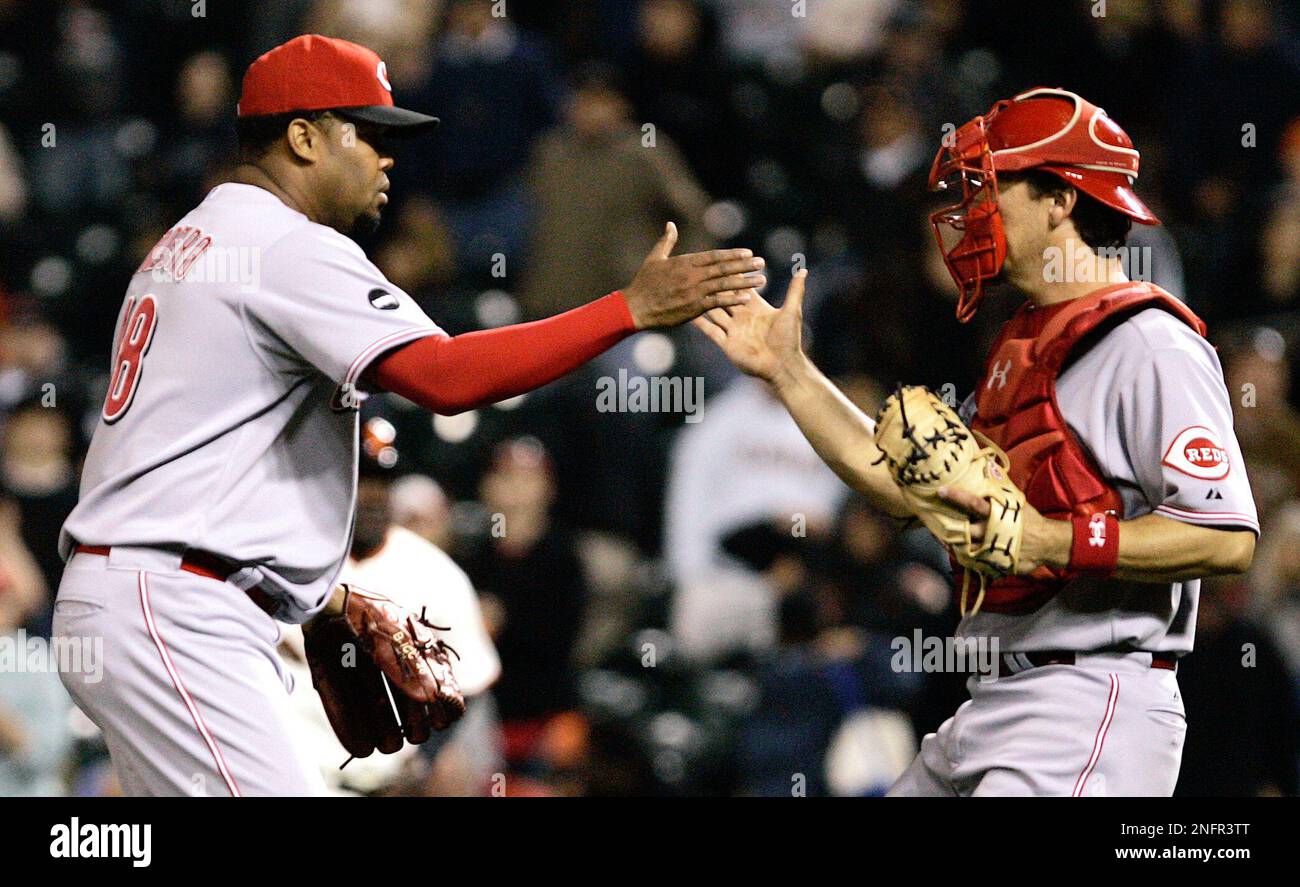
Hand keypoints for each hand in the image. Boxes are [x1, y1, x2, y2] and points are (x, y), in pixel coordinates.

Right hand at [621, 222, 766, 328]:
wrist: (636, 307)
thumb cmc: (644, 283)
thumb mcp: (654, 258)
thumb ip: (666, 242)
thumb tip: (670, 224)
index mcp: (685, 262)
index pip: (714, 257)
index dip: (733, 255)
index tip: (748, 252)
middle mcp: (692, 276)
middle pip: (724, 269)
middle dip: (745, 266)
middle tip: (762, 263)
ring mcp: (694, 292)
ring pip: (724, 285)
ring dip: (745, 282)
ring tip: (762, 280)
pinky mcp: (693, 308)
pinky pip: (717, 303)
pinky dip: (732, 300)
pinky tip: (747, 298)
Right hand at [692, 269, 807, 383]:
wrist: (782, 365)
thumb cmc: (789, 339)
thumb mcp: (792, 311)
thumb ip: (795, 290)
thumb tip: (802, 268)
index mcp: (756, 308)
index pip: (741, 287)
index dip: (734, 275)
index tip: (723, 260)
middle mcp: (742, 317)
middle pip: (725, 296)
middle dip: (715, 284)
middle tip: (701, 270)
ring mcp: (733, 330)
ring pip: (715, 311)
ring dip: (704, 301)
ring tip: (690, 288)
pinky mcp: (726, 343)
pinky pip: (710, 331)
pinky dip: (700, 322)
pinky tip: (690, 312)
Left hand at [936, 485, 1067, 573]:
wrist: (1047, 543)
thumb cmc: (1029, 520)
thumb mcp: (1016, 502)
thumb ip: (1000, 490)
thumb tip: (988, 467)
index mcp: (996, 514)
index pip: (973, 503)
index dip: (956, 497)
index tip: (941, 491)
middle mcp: (990, 531)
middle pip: (962, 530)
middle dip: (946, 526)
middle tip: (932, 522)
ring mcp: (991, 549)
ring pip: (963, 548)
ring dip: (951, 543)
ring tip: (940, 537)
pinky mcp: (993, 563)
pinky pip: (973, 562)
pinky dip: (963, 557)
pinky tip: (956, 552)